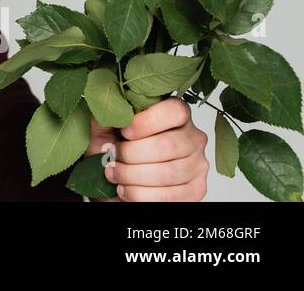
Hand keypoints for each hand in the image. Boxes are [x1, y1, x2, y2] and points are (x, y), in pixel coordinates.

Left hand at [85, 97, 209, 200]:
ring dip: (132, 176)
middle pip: (167, 145)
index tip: (124, 132)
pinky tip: (125, 190)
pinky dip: (140, 195)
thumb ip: (108, 114)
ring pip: (168, 173)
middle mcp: (194, 137)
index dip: (146, 122)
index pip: (174, 111)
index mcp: (176, 114)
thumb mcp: (105, 127)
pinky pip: (170, 196)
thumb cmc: (114, 148)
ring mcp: (198, 164)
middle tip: (112, 157)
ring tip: (113, 174)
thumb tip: (110, 106)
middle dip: (131, 154)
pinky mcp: (196, 189)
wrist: (116, 178)